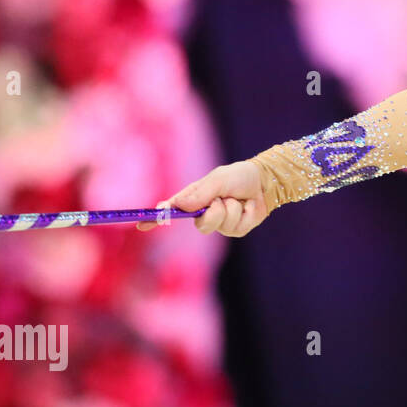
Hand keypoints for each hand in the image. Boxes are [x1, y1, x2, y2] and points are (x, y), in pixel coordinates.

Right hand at [136, 160, 269, 237]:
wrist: (263, 181)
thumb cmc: (238, 176)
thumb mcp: (218, 179)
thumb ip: (201, 193)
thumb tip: (179, 205)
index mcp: (193, 199)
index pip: (170, 211)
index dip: (155, 219)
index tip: (142, 226)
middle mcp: (203, 213)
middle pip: (202, 225)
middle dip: (215, 210)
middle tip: (224, 197)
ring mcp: (220, 224)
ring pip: (222, 225)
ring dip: (232, 208)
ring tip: (237, 199)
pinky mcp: (236, 230)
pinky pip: (237, 227)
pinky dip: (245, 214)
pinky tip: (248, 206)